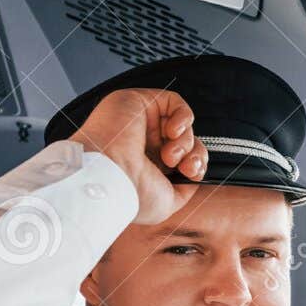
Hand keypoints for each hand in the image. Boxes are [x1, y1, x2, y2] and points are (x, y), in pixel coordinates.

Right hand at [69, 89, 208, 224]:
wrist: (110, 179)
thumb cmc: (131, 195)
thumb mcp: (167, 203)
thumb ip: (184, 188)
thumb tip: (192, 175)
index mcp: (149, 166)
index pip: (183, 158)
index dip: (195, 164)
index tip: (191, 174)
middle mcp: (144, 144)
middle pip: (185, 140)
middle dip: (194, 154)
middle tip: (185, 167)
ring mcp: (140, 123)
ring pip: (180, 123)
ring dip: (185, 140)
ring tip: (170, 155)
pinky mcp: (137, 103)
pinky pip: (173, 101)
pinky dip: (183, 117)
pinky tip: (172, 132)